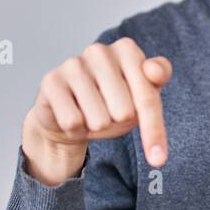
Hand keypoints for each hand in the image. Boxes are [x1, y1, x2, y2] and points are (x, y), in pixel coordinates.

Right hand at [22, 37, 172, 183]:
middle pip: (125, 112)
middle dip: (118, 124)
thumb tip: (155, 71)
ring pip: (100, 120)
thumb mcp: (142, 97)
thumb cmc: (112, 104)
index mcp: (127, 49)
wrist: (68, 115)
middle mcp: (100, 51)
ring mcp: (73, 64)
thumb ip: (158, 82)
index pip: (148, 98)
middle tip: (108, 113)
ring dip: (97, 127)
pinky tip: (72, 116)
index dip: (154, 132)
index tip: (158, 160)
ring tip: (89, 115)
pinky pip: (73, 122)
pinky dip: (76, 130)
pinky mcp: (51, 81)